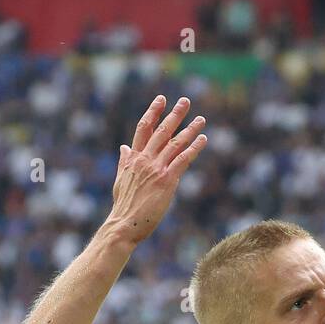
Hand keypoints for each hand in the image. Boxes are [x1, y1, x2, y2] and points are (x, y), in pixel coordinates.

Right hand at [103, 95, 207, 245]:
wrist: (124, 224)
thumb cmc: (123, 206)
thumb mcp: (121, 179)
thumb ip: (125, 161)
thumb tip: (124, 147)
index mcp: (133, 158)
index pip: (144, 128)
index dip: (153, 112)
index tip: (161, 99)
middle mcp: (145, 159)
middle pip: (162, 131)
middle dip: (174, 114)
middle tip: (185, 101)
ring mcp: (156, 168)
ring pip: (175, 143)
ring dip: (190, 129)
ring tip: (201, 119)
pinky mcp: (167, 180)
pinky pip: (183, 160)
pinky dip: (194, 148)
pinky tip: (203, 139)